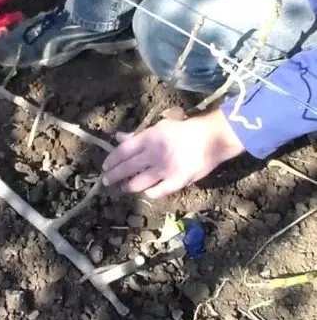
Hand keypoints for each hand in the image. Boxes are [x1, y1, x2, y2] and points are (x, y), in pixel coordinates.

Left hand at [101, 109, 244, 198]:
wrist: (213, 137)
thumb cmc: (185, 129)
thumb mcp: (160, 127)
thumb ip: (138, 135)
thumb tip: (118, 137)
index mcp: (148, 138)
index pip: (122, 151)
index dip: (111, 160)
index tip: (105, 166)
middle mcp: (152, 154)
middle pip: (126, 168)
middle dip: (113, 176)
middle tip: (106, 181)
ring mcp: (164, 169)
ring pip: (138, 182)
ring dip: (128, 186)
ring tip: (123, 187)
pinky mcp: (176, 182)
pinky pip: (156, 191)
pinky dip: (148, 192)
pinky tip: (146, 192)